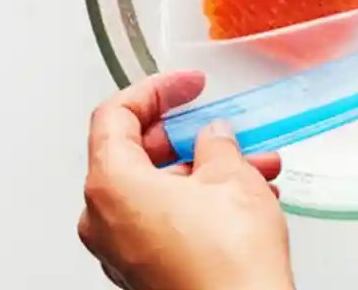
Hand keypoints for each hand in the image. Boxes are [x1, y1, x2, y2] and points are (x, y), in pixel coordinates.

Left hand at [78, 72, 292, 289]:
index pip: (114, 115)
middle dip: (186, 136)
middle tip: (217, 124)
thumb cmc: (226, 263)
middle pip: (134, 154)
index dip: (155, 91)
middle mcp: (103, 220)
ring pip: (158, 191)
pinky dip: (200, 203)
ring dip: (205, 172)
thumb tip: (214, 137)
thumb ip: (217, 144)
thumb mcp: (231, 177)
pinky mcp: (145, 272)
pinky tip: (246, 200)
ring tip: (253, 166)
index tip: (186, 86)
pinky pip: (166, 222)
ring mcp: (122, 251)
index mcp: (110, 185)